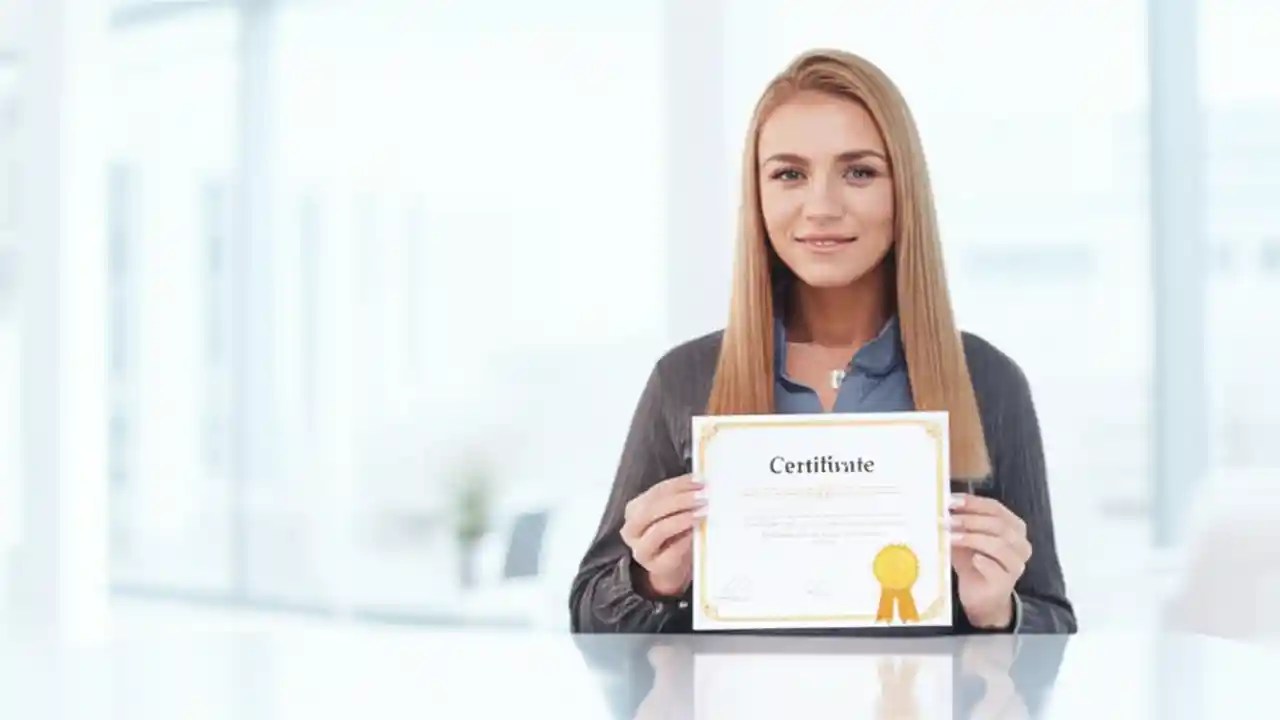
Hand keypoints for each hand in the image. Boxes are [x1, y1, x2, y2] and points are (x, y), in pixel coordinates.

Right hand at [620, 474, 705, 597]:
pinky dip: (685, 541)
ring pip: (659, 530)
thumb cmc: (673, 535)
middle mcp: (632, 529)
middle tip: (703, 496)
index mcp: (634, 509)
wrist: (670, 566)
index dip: (679, 484)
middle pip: (652, 510)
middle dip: (680, 500)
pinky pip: (671, 552)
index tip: (700, 480)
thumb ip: (681, 498)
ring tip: (703, 513)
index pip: (656, 492)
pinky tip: (697, 533)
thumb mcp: (672, 513)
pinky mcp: (656, 566)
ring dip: (683, 519)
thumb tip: (701, 483)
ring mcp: (641, 549)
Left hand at [949, 493, 1030, 628]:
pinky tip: (973, 559)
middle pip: (998, 525)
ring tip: (952, 537)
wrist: (980, 597)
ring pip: (999, 545)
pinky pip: (997, 569)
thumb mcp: (965, 538)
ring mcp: (1016, 564)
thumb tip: (944, 504)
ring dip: (973, 538)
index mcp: (1013, 527)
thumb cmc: (972, 562)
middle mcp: (1020, 544)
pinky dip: (984, 562)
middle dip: (970, 520)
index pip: (996, 508)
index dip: (973, 503)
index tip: (951, 501)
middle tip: (948, 520)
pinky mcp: (1007, 583)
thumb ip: (960, 522)